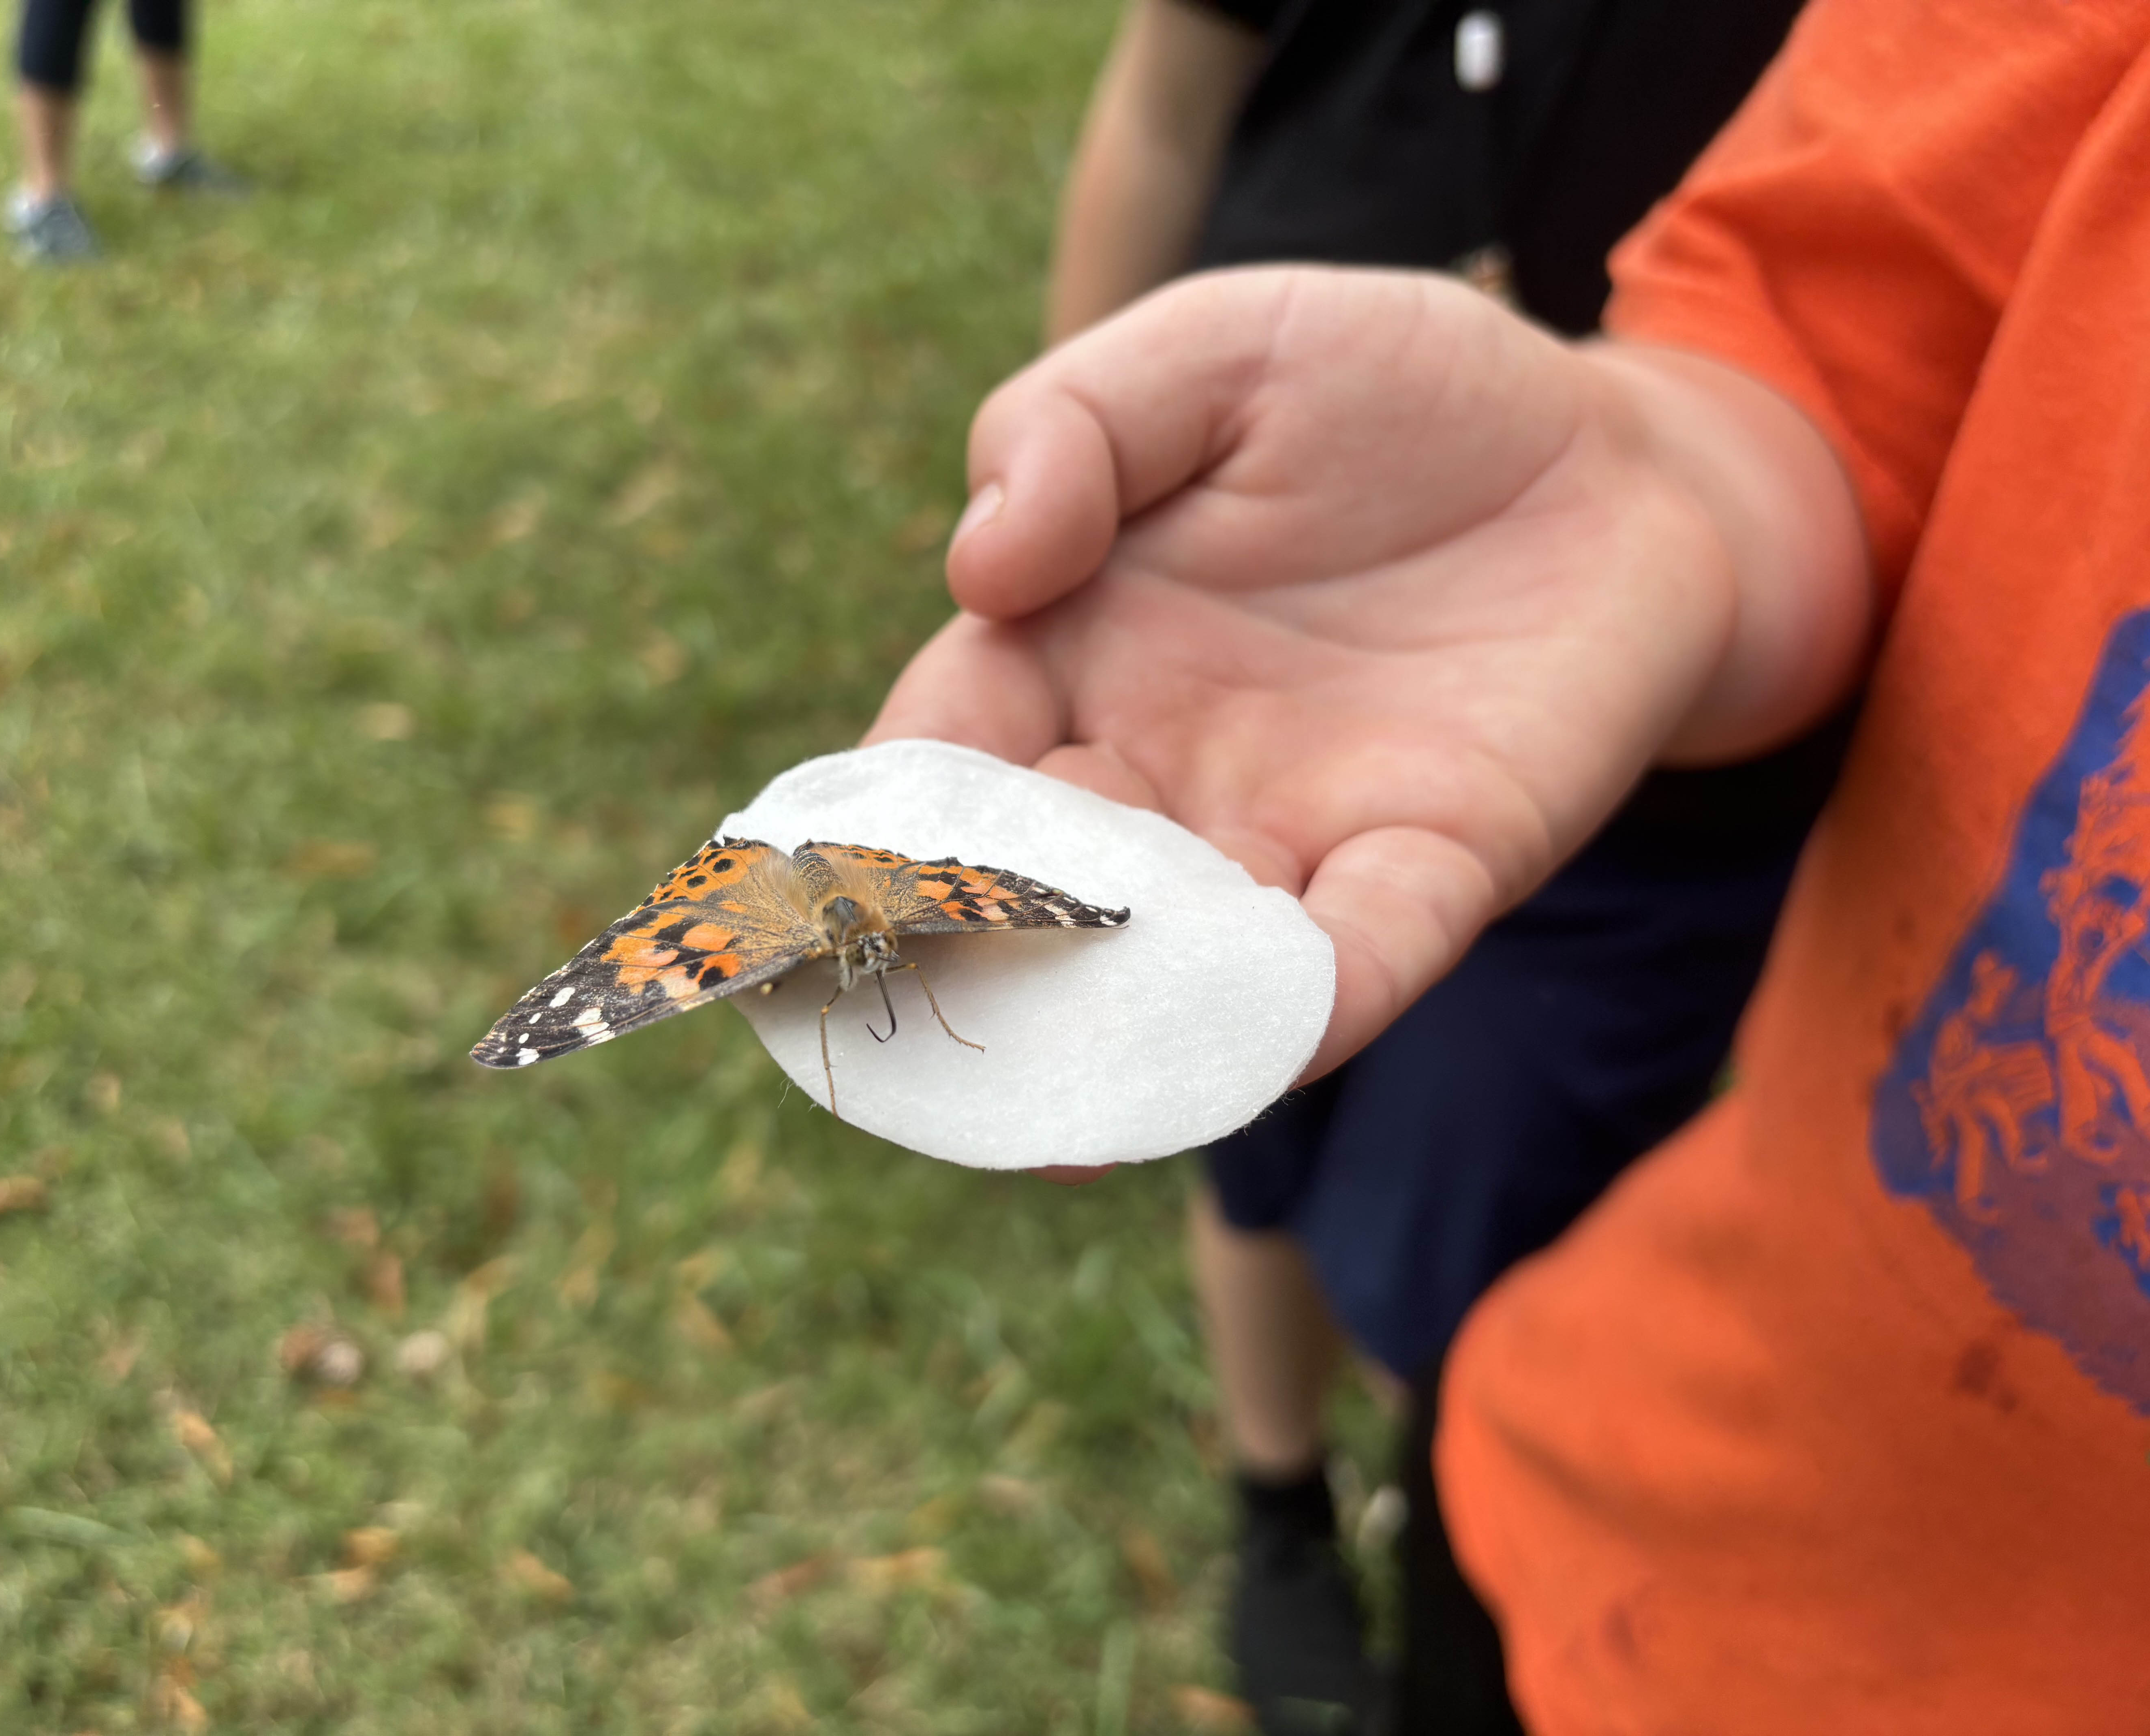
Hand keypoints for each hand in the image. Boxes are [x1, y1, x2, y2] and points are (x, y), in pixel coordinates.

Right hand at [872, 267, 1868, 1081]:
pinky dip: (1293, 1019)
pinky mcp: (1433, 867)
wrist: (1618, 455)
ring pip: (1171, 961)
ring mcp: (1293, 831)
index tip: (804, 886)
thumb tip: (982, 565)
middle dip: (963, 965)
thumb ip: (1074, 425)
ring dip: (1105, 1033)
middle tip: (889, 1037)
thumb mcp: (1218, 350)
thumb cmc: (1397, 391)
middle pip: (1032, 888)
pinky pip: (1352, 965)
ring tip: (1036, 1118)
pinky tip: (1234, 1061)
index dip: (871, 818)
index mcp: (1073, 648)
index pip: (941, 751)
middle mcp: (1161, 767)